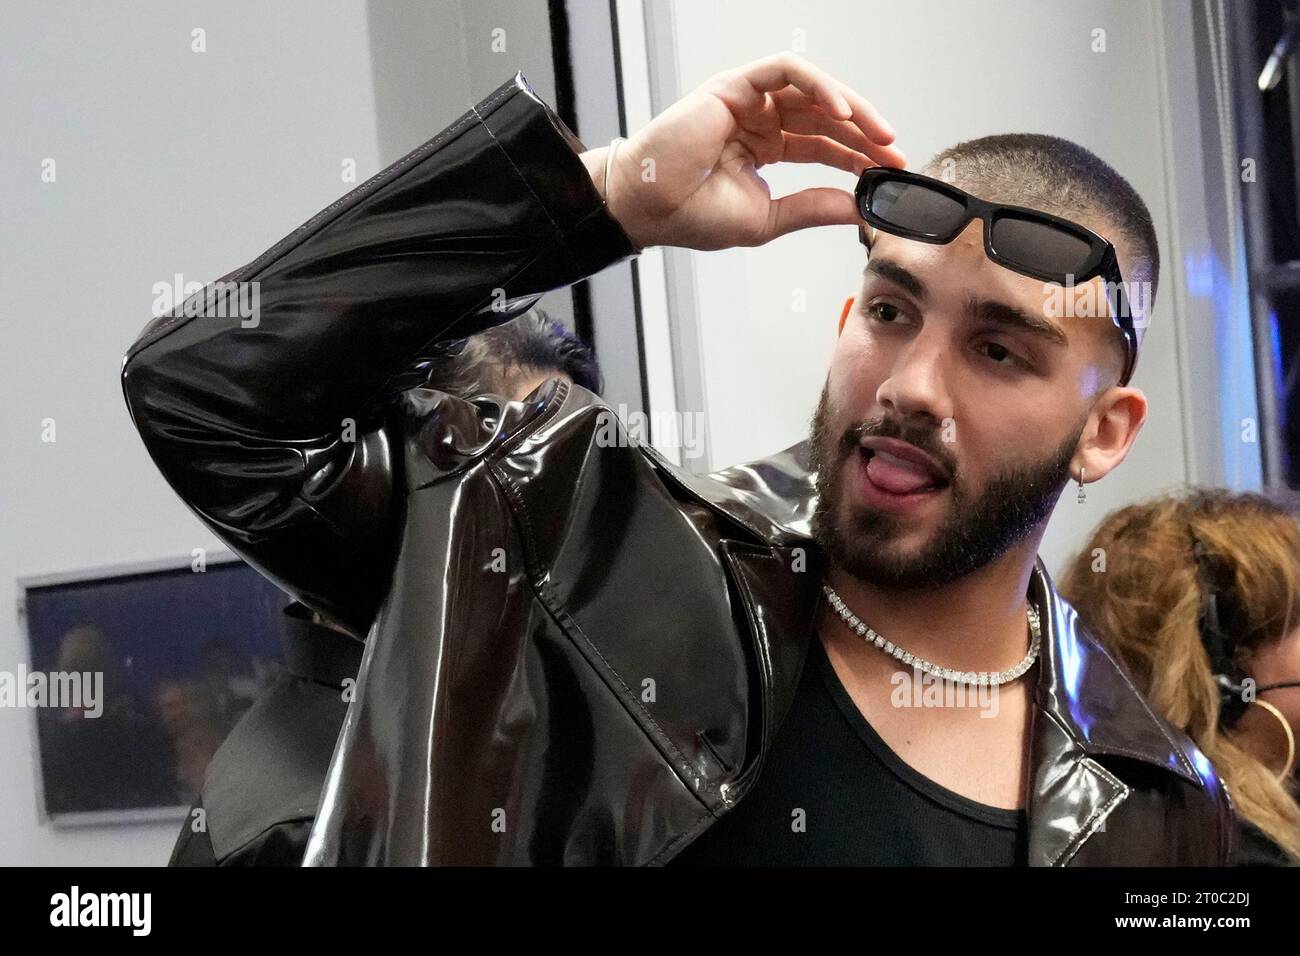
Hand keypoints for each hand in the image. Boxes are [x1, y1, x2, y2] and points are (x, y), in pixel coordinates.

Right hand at [593, 52, 904, 251]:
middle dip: (864, 133)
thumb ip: (813, 207)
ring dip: (852, 107)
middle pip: (825, 116)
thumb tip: (859, 208)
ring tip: (878, 133)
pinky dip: (819, 86)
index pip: (823, 145)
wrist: (650, 207)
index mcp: (764, 150)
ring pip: (813, 90)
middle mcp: (759, 121)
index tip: (887, 173)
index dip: (857, 156)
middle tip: (894, 153)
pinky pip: (788, 71)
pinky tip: (842, 111)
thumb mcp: (767, 218)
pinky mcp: (736, 84)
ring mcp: (748, 101)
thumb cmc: (692, 215)